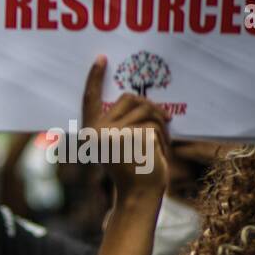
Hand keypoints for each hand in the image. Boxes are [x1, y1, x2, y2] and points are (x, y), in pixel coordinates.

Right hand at [80, 57, 169, 200]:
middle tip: (165, 121)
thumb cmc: (134, 170)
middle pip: (129, 98)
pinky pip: (155, 124)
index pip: (89, 99)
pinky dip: (163, 138)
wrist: (139, 195)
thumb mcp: (121, 145)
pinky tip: (158, 155)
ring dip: (160, 124)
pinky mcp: (130, 137)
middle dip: (151, 107)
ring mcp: (112, 133)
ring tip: (160, 145)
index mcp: (90, 133)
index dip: (94, 78)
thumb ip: (121, 124)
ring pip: (146, 110)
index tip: (101, 59)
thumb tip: (138, 100)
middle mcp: (96, 131)